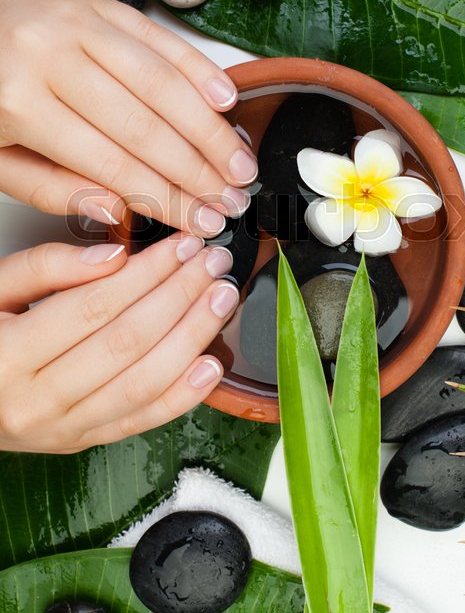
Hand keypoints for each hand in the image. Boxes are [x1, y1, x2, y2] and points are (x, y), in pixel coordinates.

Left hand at [0, 0, 256, 234]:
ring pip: (162, 81)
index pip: (114, 164)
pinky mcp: (97, 1)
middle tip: (233, 200)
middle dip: (198, 170)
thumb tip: (117, 211)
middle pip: (147, 125)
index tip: (201, 221)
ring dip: (210, 128)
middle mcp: (53, 54)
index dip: (166, 199)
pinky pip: (159, 37)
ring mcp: (79, 20)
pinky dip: (198, 68)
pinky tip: (226, 99)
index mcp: (17, 101)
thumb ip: (50, 187)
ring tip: (240, 162)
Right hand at [0, 235, 236, 452]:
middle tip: (211, 264)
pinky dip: (184, 395)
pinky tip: (211, 363)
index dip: (147, 273)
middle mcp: (37, 400)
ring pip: (144, 383)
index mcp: (8, 355)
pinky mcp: (85, 441)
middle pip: (128, 343)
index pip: (95, 307)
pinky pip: (143, 421)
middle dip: (180, 297)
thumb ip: (45, 267)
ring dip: (192, 337)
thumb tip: (113, 258)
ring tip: (220, 299)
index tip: (181, 246)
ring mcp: (64, 428)